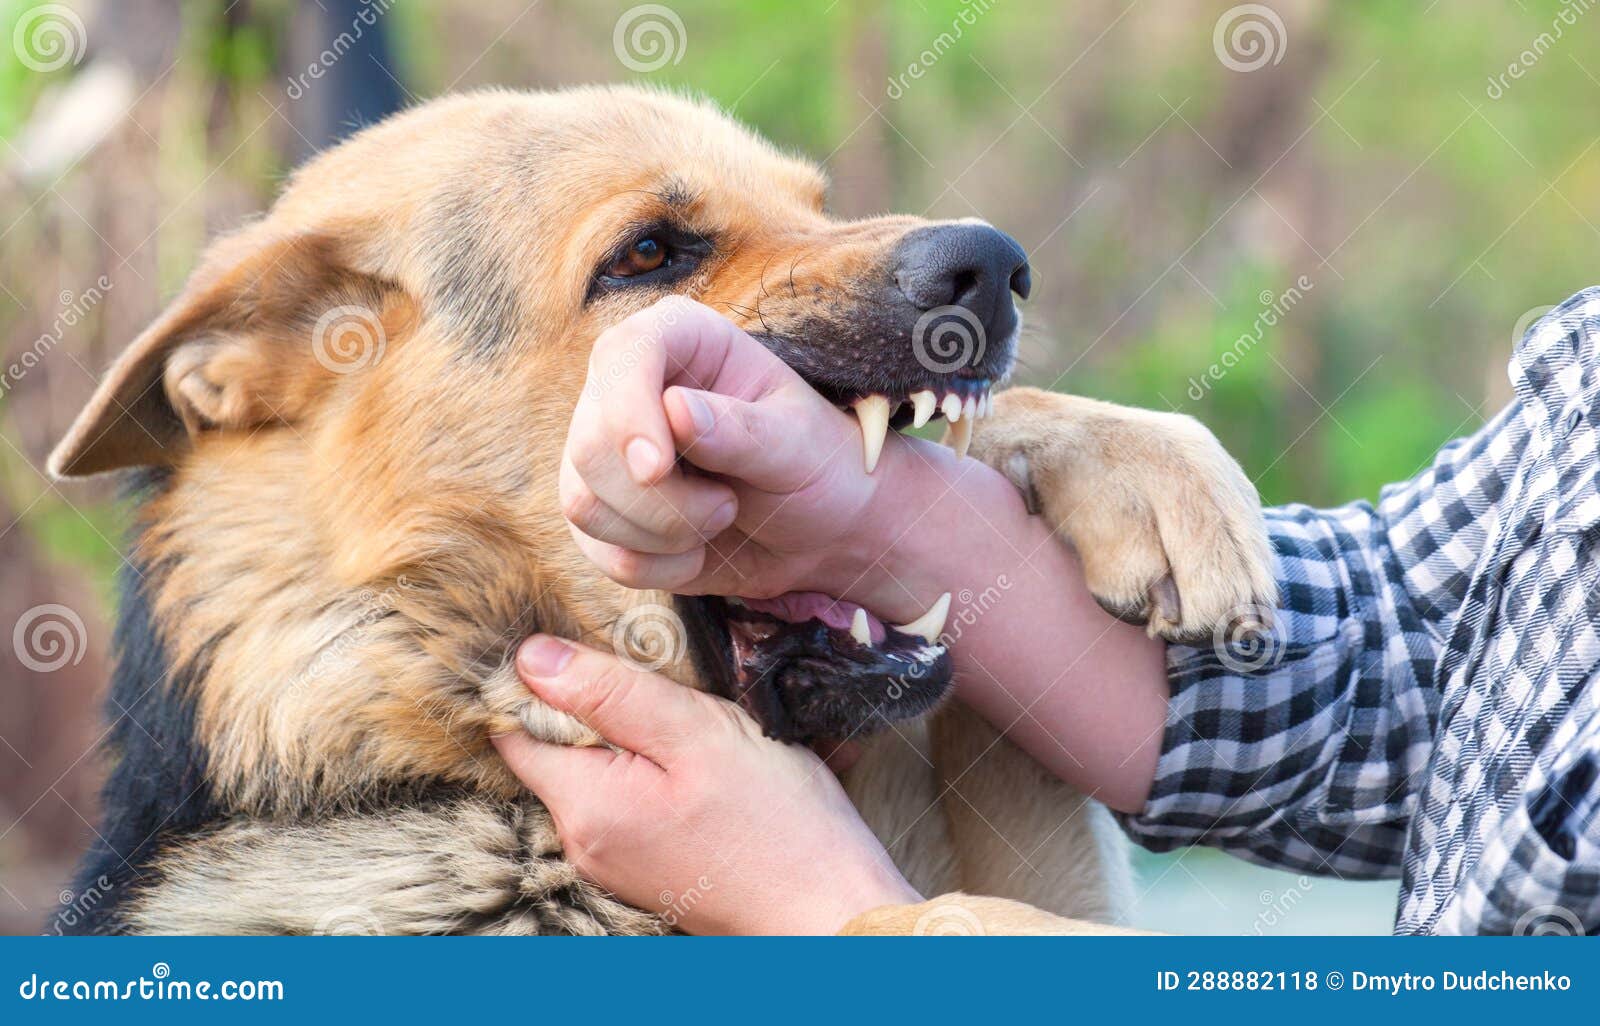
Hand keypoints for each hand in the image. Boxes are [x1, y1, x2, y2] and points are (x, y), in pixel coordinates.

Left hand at [493, 634, 922, 934]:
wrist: (832, 908)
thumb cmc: (779, 824)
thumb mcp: (698, 734)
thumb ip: (611, 693)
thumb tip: (530, 657)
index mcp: (585, 805)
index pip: (514, 726)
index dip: (540, 677)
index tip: (591, 648)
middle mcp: (583, 840)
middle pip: (556, 745)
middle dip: (598, 702)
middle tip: (665, 682)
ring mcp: (613, 858)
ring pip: (596, 767)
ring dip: (633, 733)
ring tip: (693, 722)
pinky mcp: (645, 864)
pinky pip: (626, 796)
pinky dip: (652, 767)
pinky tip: (700, 761)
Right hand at [561, 296, 955, 621]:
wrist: (819, 529)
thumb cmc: (816, 465)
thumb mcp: (798, 444)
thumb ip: (742, 430)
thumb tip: (675, 409)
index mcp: (680, 341)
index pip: (620, 356)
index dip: (627, 412)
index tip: (656, 471)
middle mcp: (628, 388)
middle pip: (590, 446)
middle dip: (661, 502)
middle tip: (729, 506)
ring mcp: (606, 451)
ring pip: (584, 504)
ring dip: (662, 536)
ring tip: (721, 518)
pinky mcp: (601, 510)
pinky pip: (600, 553)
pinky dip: (658, 567)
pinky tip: (697, 550)